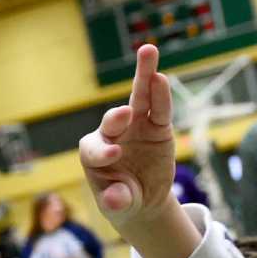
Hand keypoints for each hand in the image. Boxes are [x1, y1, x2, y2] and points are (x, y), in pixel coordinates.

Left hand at [79, 43, 200, 257]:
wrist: (143, 199)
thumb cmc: (122, 199)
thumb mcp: (118, 206)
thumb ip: (116, 201)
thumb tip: (116, 201)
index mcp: (94, 153)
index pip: (94, 149)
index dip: (102, 151)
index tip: (113, 155)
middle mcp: (113, 134)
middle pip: (113, 118)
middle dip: (117, 116)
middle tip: (124, 115)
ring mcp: (136, 126)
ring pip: (139, 98)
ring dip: (144, 75)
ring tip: (147, 52)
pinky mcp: (157, 126)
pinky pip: (160, 109)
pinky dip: (162, 94)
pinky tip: (161, 76)